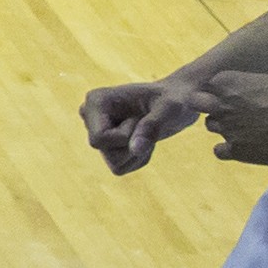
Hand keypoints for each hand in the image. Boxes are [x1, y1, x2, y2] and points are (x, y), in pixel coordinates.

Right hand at [82, 74, 209, 173]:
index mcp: (96, 100)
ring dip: (139, 154)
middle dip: (134, 145)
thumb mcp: (169, 110)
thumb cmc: (174, 100)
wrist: (177, 100)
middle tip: (146, 124)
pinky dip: (139, 159)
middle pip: (106, 152)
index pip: (98, 139)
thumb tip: (135, 149)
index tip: (140, 121)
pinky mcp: (106, 144)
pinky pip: (120, 167)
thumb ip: (151, 127)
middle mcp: (90, 115)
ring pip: (114, 163)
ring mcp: (96, 130)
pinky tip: (145, 140)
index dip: (125, 139)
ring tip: (148, 132)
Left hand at [193, 70, 267, 166]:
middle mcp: (221, 103)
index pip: (207, 83)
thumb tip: (252, 88)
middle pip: (197, 103)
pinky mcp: (237, 151)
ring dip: (224, 126)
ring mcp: (227, 127)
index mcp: (229, 81)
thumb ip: (251, 84)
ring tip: (248, 127)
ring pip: (211, 125)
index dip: (216, 89)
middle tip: (227, 109)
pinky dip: (228, 151)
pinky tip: (246, 147)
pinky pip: (219, 151)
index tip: (228, 93)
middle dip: (207, 105)